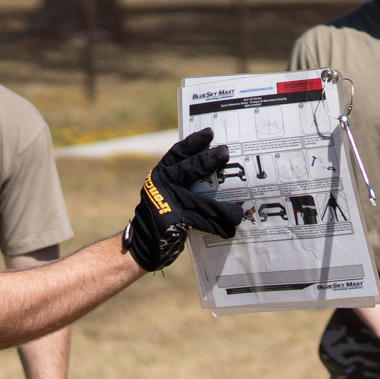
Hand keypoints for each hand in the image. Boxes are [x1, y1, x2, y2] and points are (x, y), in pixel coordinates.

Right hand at [119, 128, 243, 271]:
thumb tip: (213, 175)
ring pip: (202, 201)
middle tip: (225, 152)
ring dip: (223, 208)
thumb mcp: (165, 195)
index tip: (210, 133)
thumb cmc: (160, 218)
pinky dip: (217, 227)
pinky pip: (202, 221)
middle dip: (210, 160)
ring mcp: (166, 201)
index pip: (177, 153)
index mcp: (160, 175)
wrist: (141, 245)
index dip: (193, 142)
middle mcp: (162, 184)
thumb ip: (181, 184)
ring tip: (238, 211)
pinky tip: (229, 230)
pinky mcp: (173, 219)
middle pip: (190, 168)